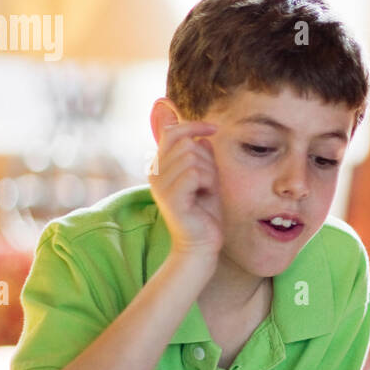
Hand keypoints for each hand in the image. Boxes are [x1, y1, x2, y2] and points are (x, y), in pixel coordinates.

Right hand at [150, 119, 222, 268]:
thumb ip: (202, 157)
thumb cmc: (204, 211)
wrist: (201, 243)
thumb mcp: (206, 177)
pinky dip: (207, 181)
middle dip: (206, 158)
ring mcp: (160, 186)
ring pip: (192, 157)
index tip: (214, 128)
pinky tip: (205, 195)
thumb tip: (203, 137)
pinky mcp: (170, 198)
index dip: (193, 125)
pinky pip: (194, 173)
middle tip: (209, 181)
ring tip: (206, 190)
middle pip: (186, 143)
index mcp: (160, 166)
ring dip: (208, 172)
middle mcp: (155, 174)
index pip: (172, 132)